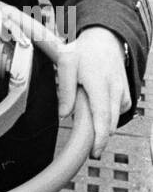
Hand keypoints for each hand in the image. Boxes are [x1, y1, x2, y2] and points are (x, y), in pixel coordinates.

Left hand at [57, 26, 130, 158]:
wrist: (106, 40)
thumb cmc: (84, 52)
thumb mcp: (67, 64)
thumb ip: (65, 90)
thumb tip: (64, 114)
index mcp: (99, 81)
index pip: (102, 114)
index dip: (99, 136)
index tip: (94, 151)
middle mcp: (115, 89)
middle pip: (110, 123)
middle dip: (97, 137)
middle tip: (83, 143)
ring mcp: (124, 93)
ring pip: (113, 121)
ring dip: (100, 124)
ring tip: (86, 107)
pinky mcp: (127, 98)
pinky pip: (117, 115)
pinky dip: (106, 116)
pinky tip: (97, 104)